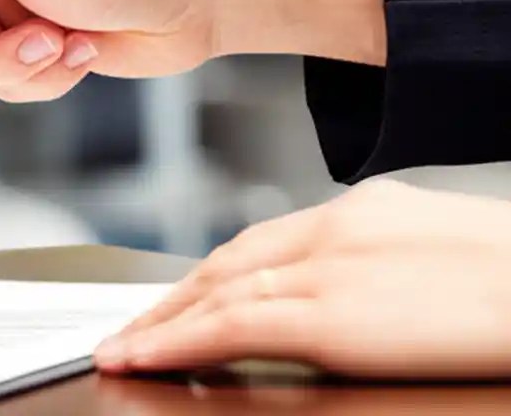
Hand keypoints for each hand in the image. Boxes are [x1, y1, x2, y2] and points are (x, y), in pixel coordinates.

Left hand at [95, 180, 510, 377]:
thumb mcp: (444, 247)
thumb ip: (384, 259)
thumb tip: (360, 289)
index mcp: (362, 210)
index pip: (262, 240)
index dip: (211, 272)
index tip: (181, 295)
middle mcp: (333, 230)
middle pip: (228, 262)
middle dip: (173, 298)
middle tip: (132, 326)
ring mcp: (328, 270)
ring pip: (216, 293)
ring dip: (160, 323)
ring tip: (122, 349)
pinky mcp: (331, 317)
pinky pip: (230, 328)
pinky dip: (178, 342)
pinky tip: (146, 357)